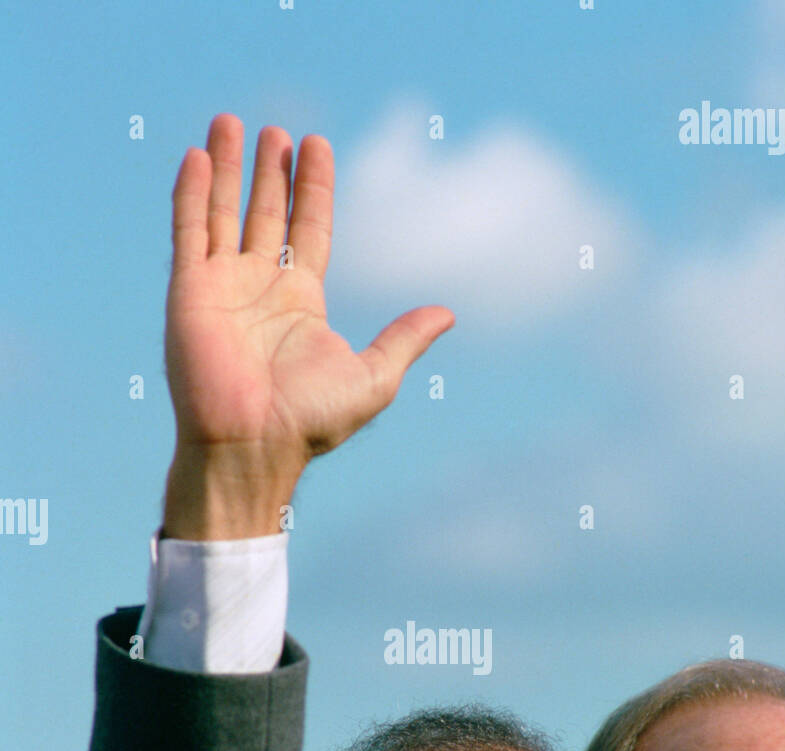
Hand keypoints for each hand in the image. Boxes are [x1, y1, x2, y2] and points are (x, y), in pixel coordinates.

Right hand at [162, 114, 453, 537]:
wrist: (252, 445)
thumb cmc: (312, 421)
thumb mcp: (374, 378)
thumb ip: (404, 339)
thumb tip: (448, 314)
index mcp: (302, 302)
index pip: (310, 230)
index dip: (314, 188)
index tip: (316, 144)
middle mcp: (261, 289)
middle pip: (267, 215)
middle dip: (272, 173)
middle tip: (277, 130)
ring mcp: (223, 287)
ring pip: (224, 213)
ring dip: (229, 169)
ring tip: (232, 123)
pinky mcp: (190, 291)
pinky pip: (190, 231)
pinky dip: (193, 193)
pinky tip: (201, 156)